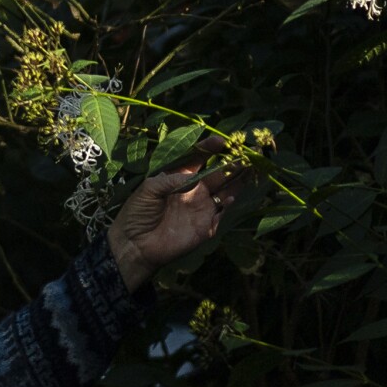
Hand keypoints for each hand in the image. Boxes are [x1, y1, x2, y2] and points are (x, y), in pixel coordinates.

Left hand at [106, 144, 243, 292]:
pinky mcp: (205, 226)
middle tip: (247, 151)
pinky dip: (227, 204)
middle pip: (218, 173)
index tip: (222, 140)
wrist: (136, 245)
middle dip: (232, 162)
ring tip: (250, 167)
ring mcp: (201, 207)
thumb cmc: (137, 214)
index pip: (198, 159)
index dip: (210, 149)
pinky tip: (230, 196)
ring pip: (225, 191)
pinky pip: (221, 213)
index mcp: (179, 178)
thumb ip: (170, 180)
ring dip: (238, 180)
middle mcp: (194, 191)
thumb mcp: (148, 190)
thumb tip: (192, 178)